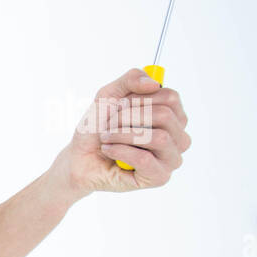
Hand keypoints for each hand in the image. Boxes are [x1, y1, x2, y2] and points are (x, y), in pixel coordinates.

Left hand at [58, 67, 190, 194]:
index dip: (140, 99)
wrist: (79, 157)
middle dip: (128, 117)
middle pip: (166, 116)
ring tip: (107, 138)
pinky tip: (109, 150)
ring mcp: (170, 158)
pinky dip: (121, 151)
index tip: (119, 105)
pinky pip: (147, 160)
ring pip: (160, 138)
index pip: (171, 98)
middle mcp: (177, 137)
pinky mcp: (159, 177)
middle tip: (110, 124)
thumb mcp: (108, 95)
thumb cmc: (97, 128)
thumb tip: (154, 83)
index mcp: (171, 116)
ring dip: (124, 135)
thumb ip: (131, 79)